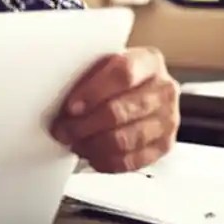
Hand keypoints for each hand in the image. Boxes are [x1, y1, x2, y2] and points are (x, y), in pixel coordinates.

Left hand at [50, 47, 180, 172]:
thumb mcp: (101, 64)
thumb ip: (86, 75)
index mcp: (148, 62)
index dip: (93, 92)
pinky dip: (104, 161)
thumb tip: (55, 95)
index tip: (71, 107)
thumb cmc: (112, 78)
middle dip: (84, 125)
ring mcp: (168, 119)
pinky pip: (130, 161)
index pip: (123, 74)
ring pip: (124, 140)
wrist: (139, 91)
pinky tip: (90, 154)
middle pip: (120, 111)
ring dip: (91, 145)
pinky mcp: (164, 146)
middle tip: (62, 130)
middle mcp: (163, 90)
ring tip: (73, 142)